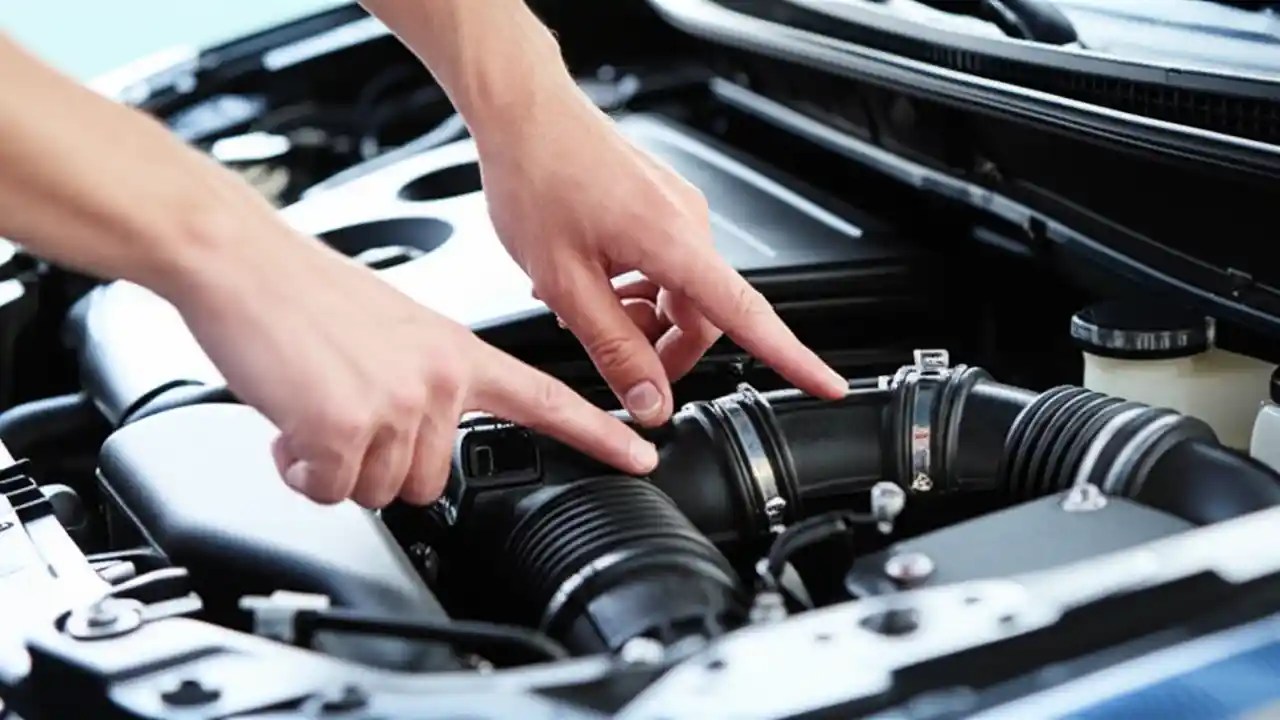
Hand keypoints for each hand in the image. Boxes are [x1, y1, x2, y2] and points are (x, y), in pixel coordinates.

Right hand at [168, 211, 657, 508]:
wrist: (243, 263)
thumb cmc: (307, 295)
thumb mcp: (395, 331)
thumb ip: (425, 385)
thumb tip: (411, 444)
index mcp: (459, 351)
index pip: (544, 400)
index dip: (596, 434)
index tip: (640, 453)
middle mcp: (440, 379)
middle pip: (432, 481)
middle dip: (382, 467)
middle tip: (345, 417)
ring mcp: (400, 404)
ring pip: (381, 491)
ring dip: (340, 468)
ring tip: (316, 412)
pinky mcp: (349, 427)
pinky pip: (331, 490)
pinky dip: (303, 472)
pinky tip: (292, 425)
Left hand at [478, 89, 847, 425]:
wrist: (524, 112)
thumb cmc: (538, 178)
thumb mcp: (566, 285)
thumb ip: (614, 350)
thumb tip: (652, 401)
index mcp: (674, 242)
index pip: (748, 316)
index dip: (792, 359)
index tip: (827, 384)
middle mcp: (688, 223)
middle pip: (703, 315)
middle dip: (663, 349)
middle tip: (615, 362)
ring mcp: (677, 210)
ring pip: (679, 292)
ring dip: (640, 316)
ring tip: (580, 309)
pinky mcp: (661, 204)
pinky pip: (664, 263)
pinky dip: (634, 287)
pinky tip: (589, 284)